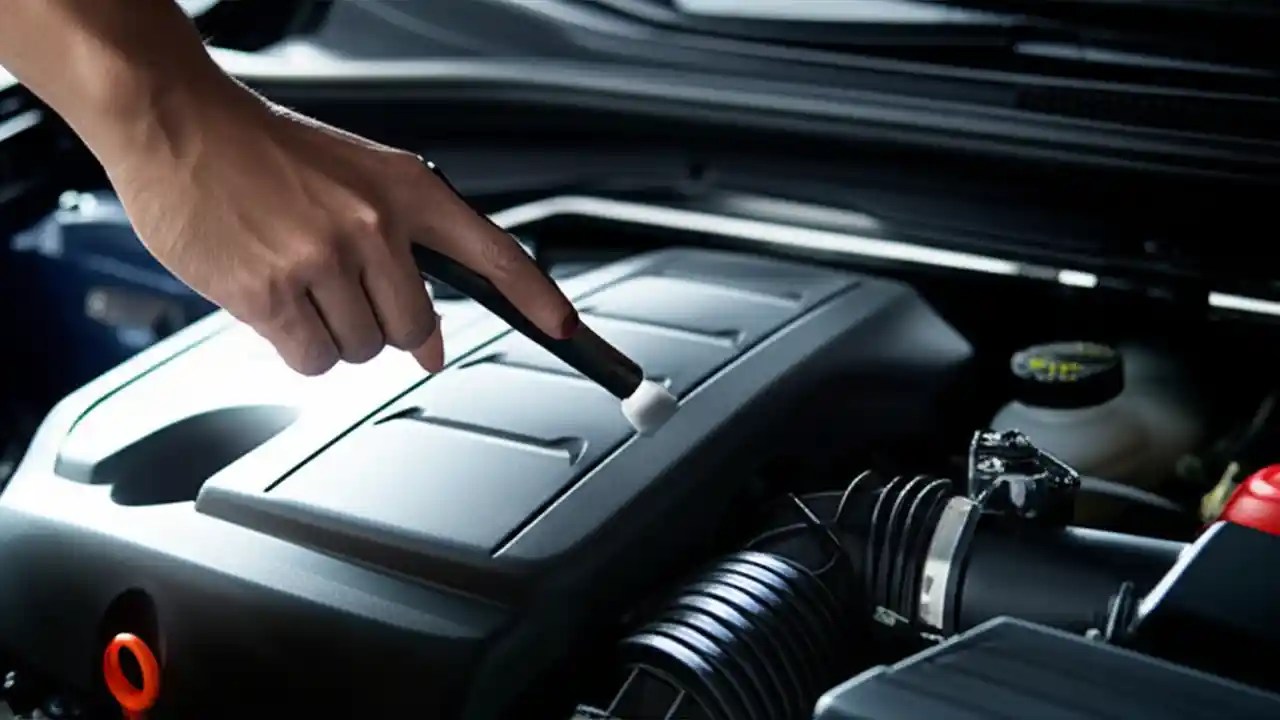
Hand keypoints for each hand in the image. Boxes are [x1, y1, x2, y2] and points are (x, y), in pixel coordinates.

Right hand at [95, 77, 577, 375]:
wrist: (179, 122)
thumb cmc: (267, 153)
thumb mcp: (354, 187)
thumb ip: (403, 259)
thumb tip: (432, 347)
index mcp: (405, 189)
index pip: (493, 252)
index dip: (536, 296)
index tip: (565, 328)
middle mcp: (373, 224)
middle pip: (413, 330)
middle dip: (382, 328)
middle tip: (341, 293)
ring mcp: (322, 260)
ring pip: (362, 351)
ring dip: (333, 336)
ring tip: (298, 283)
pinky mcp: (271, 293)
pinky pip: (312, 361)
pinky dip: (296, 346)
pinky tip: (272, 300)